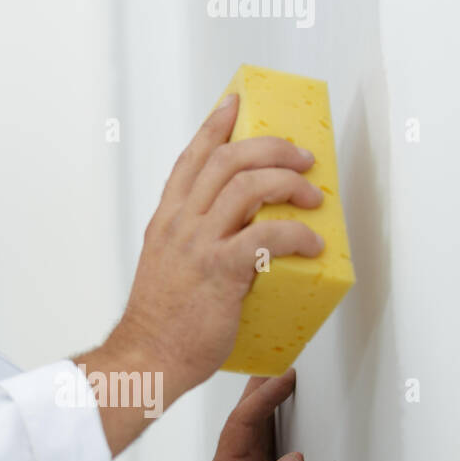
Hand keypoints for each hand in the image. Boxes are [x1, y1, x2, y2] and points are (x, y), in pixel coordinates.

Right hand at [120, 92, 325, 391]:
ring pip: (247, 186)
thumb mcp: (167, 266)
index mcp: (166, 220)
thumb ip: (194, 242)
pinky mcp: (221, 271)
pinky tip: (311, 243)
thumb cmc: (161, 321)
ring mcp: (198, 245)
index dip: (215, 126)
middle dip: (270, 148)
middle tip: (299, 157)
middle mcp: (180, 224)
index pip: (191, 158)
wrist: (147, 356)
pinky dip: (296, 234)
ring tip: (312, 194)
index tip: (234, 104)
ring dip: (288, 183)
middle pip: (226, 160)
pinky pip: (266, 236)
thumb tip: (240, 234)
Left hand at [201, 368, 303, 460]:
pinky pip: (273, 446)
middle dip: (261, 386)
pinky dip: (283, 424)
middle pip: (247, 417)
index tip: (281, 378)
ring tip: (284, 373)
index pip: (241, 425)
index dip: (261, 398)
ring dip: (271, 400)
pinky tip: (293, 412)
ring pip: (259, 428)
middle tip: (280, 357)